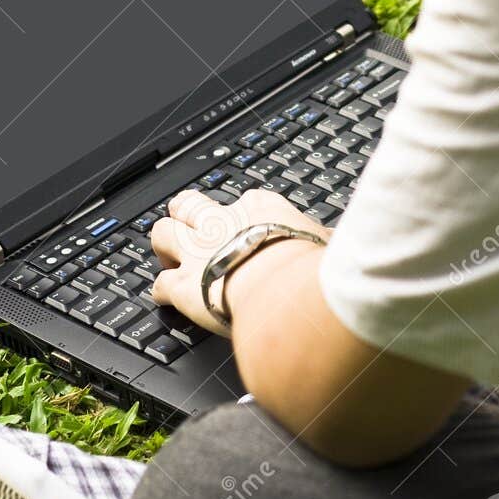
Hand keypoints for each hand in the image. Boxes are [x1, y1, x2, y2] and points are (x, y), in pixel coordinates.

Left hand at [149, 188, 330, 335]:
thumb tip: (340, 239)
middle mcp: (221, 224)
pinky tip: (165, 298)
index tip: (244, 224)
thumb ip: (326, 239)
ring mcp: (197, 253)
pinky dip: (160, 292)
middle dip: (185, 212)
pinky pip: (159, 285)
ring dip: (163, 245)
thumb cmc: (308, 267)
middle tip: (187, 223)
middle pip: (189, 205)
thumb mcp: (326, 243)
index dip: (240, 213)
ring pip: (162, 233)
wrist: (286, 292)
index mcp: (258, 209)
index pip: (244, 200)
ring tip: (167, 256)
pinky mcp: (183, 285)